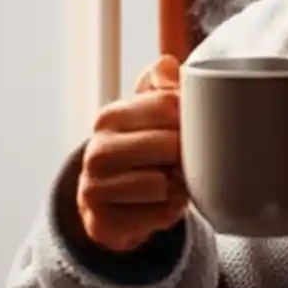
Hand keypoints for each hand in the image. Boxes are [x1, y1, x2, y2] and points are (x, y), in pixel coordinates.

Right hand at [76, 55, 188, 251]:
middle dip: (185, 155)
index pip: (168, 104)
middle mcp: (96, 150)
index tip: (193, 129)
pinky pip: (156, 216)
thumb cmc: (142, 154)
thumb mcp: (150, 117)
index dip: (191, 118)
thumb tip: (168, 64)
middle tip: (183, 162)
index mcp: (109, 117)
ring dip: (177, 188)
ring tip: (170, 185)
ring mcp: (94, 188)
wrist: (112, 208)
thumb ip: (162, 87)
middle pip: (169, 144)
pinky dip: (166, 214)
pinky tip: (158, 208)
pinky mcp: (102, 222)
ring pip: (162, 184)